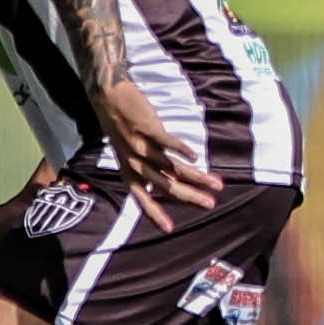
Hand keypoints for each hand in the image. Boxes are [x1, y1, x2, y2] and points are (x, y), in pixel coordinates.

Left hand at [99, 79, 221, 211]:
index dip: (155, 214)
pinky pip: (167, 142)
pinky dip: (182, 150)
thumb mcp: (128, 151)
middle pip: (164, 185)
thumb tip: (168, 179)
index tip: (170, 229)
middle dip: (189, 196)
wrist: (107, 95)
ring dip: (195, 176)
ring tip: (216, 183)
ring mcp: (141, 145)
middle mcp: (134, 162)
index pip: (141, 198)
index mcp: (128, 170)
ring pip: (171, 167)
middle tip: (210, 204)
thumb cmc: (120, 124)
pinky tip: (196, 157)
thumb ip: (146, 166)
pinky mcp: (147, 128)